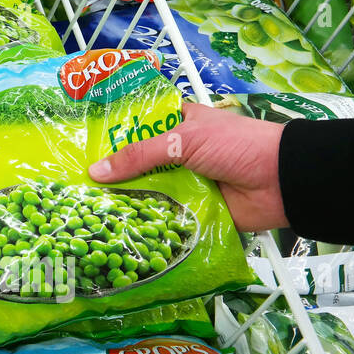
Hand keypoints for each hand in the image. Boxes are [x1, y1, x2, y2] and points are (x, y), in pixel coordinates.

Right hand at [88, 102, 285, 232]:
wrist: (283, 181)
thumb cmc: (236, 146)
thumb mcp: (182, 140)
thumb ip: (138, 156)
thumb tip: (95, 172)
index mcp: (174, 124)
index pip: (132, 126)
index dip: (106, 136)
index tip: (74, 147)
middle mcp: (175, 153)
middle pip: (134, 163)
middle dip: (109, 174)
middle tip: (70, 184)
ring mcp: (184, 183)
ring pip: (146, 192)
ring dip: (124, 200)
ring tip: (85, 210)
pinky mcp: (192, 211)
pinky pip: (163, 217)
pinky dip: (146, 223)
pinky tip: (116, 229)